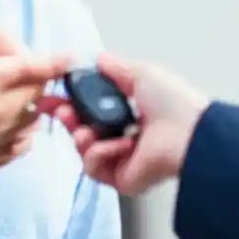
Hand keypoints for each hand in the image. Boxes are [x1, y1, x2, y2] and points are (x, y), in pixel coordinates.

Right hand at [0, 27, 67, 163]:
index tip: (72, 59)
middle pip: (39, 95)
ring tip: (8, 99)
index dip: (56, 62)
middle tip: (11, 71)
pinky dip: (19, 134)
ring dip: (29, 108)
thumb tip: (10, 56)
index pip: (39, 69)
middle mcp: (6, 113)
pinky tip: (4, 126)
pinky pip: (19, 145)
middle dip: (33, 80)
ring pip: (32, 122)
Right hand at [41, 53, 209, 195]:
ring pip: (84, 152)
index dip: (68, 103)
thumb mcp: (140, 74)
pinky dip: (100, 154)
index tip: (51, 95)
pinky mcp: (122, 180)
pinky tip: (119, 145)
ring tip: (87, 131)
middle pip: (81, 131)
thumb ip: (115, 68)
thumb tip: (98, 58)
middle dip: (67, 119)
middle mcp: (124, 138)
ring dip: (80, 138)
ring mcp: (122, 161)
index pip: (89, 110)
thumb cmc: (173, 102)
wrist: (188, 132)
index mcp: (128, 114)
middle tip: (61, 110)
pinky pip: (94, 168)